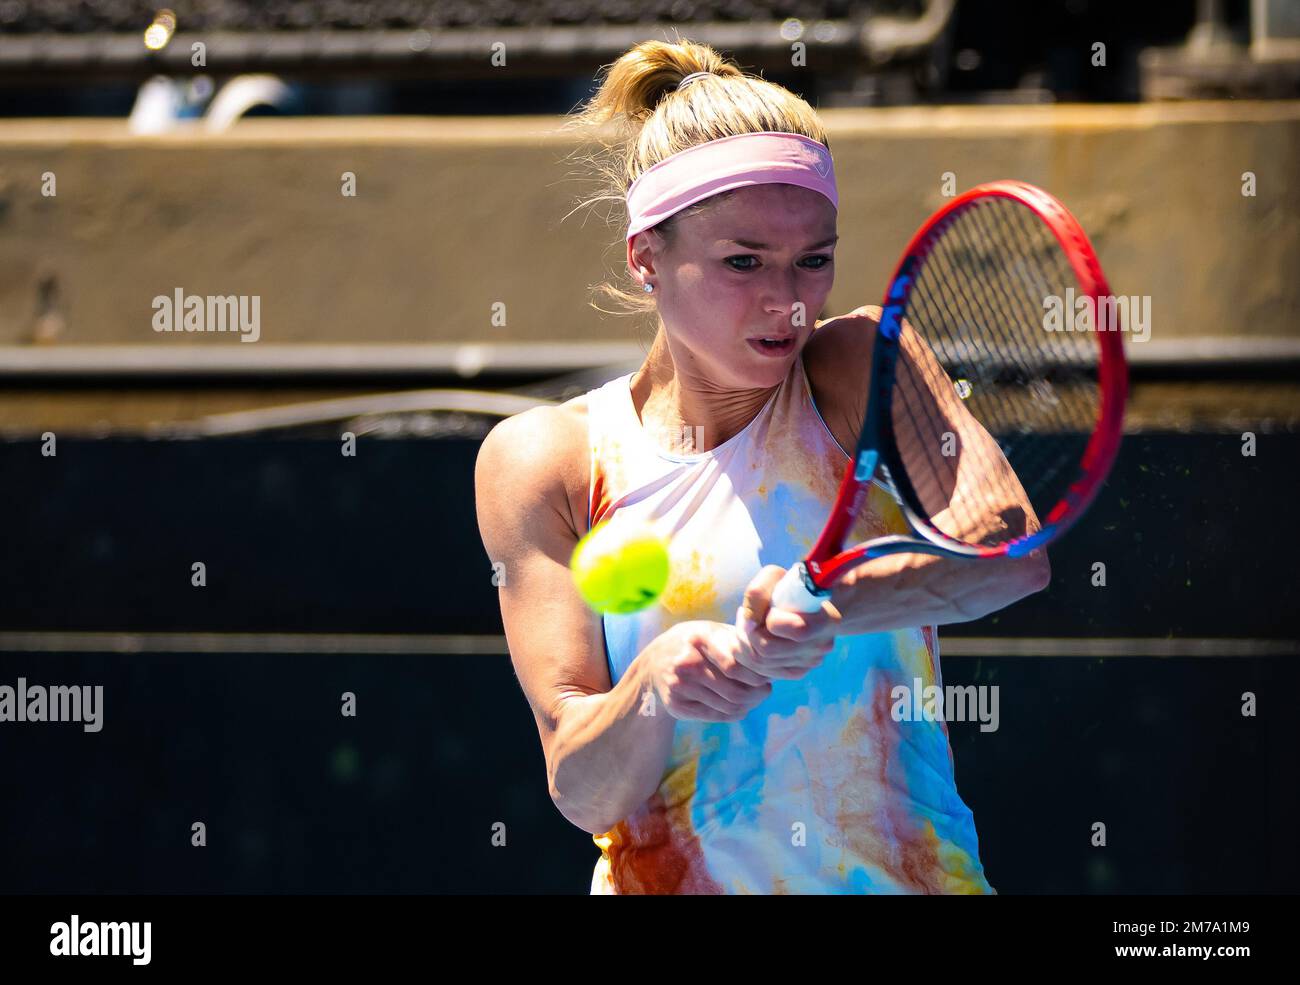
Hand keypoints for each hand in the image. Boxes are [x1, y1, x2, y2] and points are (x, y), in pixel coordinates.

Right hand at [650, 620, 772, 722]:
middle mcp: (687, 662)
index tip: (768, 675)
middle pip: (735, 690)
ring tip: (754, 697)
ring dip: (749, 705)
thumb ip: (738, 640)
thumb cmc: (694, 645)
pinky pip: (716, 716)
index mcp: (700, 638)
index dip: (758, 674)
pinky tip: (739, 706)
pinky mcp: (676, 706)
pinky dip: (734, 714)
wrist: (653, 664)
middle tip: (766, 690)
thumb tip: (772, 657)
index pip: (736, 664)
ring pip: (728, 706)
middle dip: (758, 693)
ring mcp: (679, 686)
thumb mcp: (711, 632)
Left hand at [733, 565, 841, 680]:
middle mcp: (821, 646)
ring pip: (760, 664)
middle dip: (747, 632)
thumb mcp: (773, 577)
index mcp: (826, 620)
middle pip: (768, 650)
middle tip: (744, 615)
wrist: (806, 603)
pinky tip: (751, 637)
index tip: (767, 608)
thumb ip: (758, 594)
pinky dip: (748, 655)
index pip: (798, 630)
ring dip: (743, 642)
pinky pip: (761, 672)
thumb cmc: (788, 586)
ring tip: (746, 624)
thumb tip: (749, 623)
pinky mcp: (796, 672)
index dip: (772, 620)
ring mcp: (809, 663)